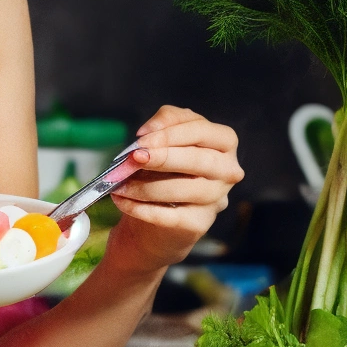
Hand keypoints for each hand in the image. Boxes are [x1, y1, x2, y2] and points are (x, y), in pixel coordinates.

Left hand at [98, 105, 243, 277]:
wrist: (156, 213)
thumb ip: (164, 123)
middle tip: (134, 158)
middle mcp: (227, 172)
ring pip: (186, 190)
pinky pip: (170, 217)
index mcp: (223, 143)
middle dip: (164, 158)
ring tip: (120, 183)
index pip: (204, 131)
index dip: (172, 133)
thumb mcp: (167, 136)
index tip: (141, 138)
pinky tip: (122, 200)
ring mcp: (216, 200)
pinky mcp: (199, 224)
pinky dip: (141, 208)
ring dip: (146, 186)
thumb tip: (148, 132)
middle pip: (202, 161)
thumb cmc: (165, 167)